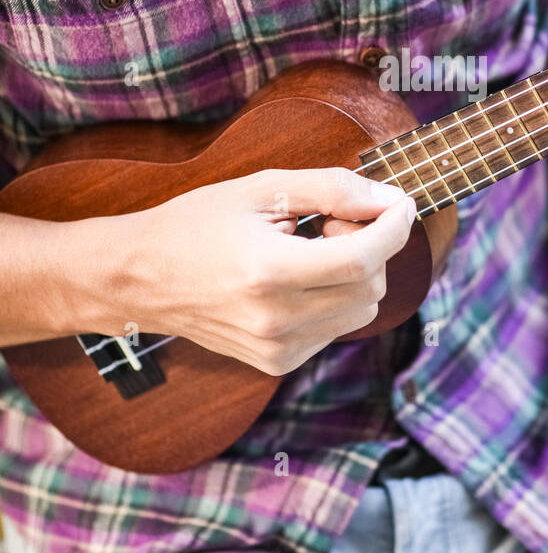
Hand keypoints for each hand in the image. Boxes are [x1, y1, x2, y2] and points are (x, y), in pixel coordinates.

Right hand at [104, 169, 415, 373]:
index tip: (401, 202)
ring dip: (355, 275)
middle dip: (369, 246)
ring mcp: (277, 349)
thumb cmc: (197, 223)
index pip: (364, 257)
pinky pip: (336, 328)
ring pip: (363, 310)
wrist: (140, 278)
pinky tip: (296, 279)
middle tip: (329, 223)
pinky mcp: (277, 364)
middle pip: (372, 285)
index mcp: (269, 272)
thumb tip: (390, 198)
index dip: (394, 226)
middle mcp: (276, 320)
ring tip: (309, 250)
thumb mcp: (263, 188)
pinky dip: (335, 298)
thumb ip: (333, 189)